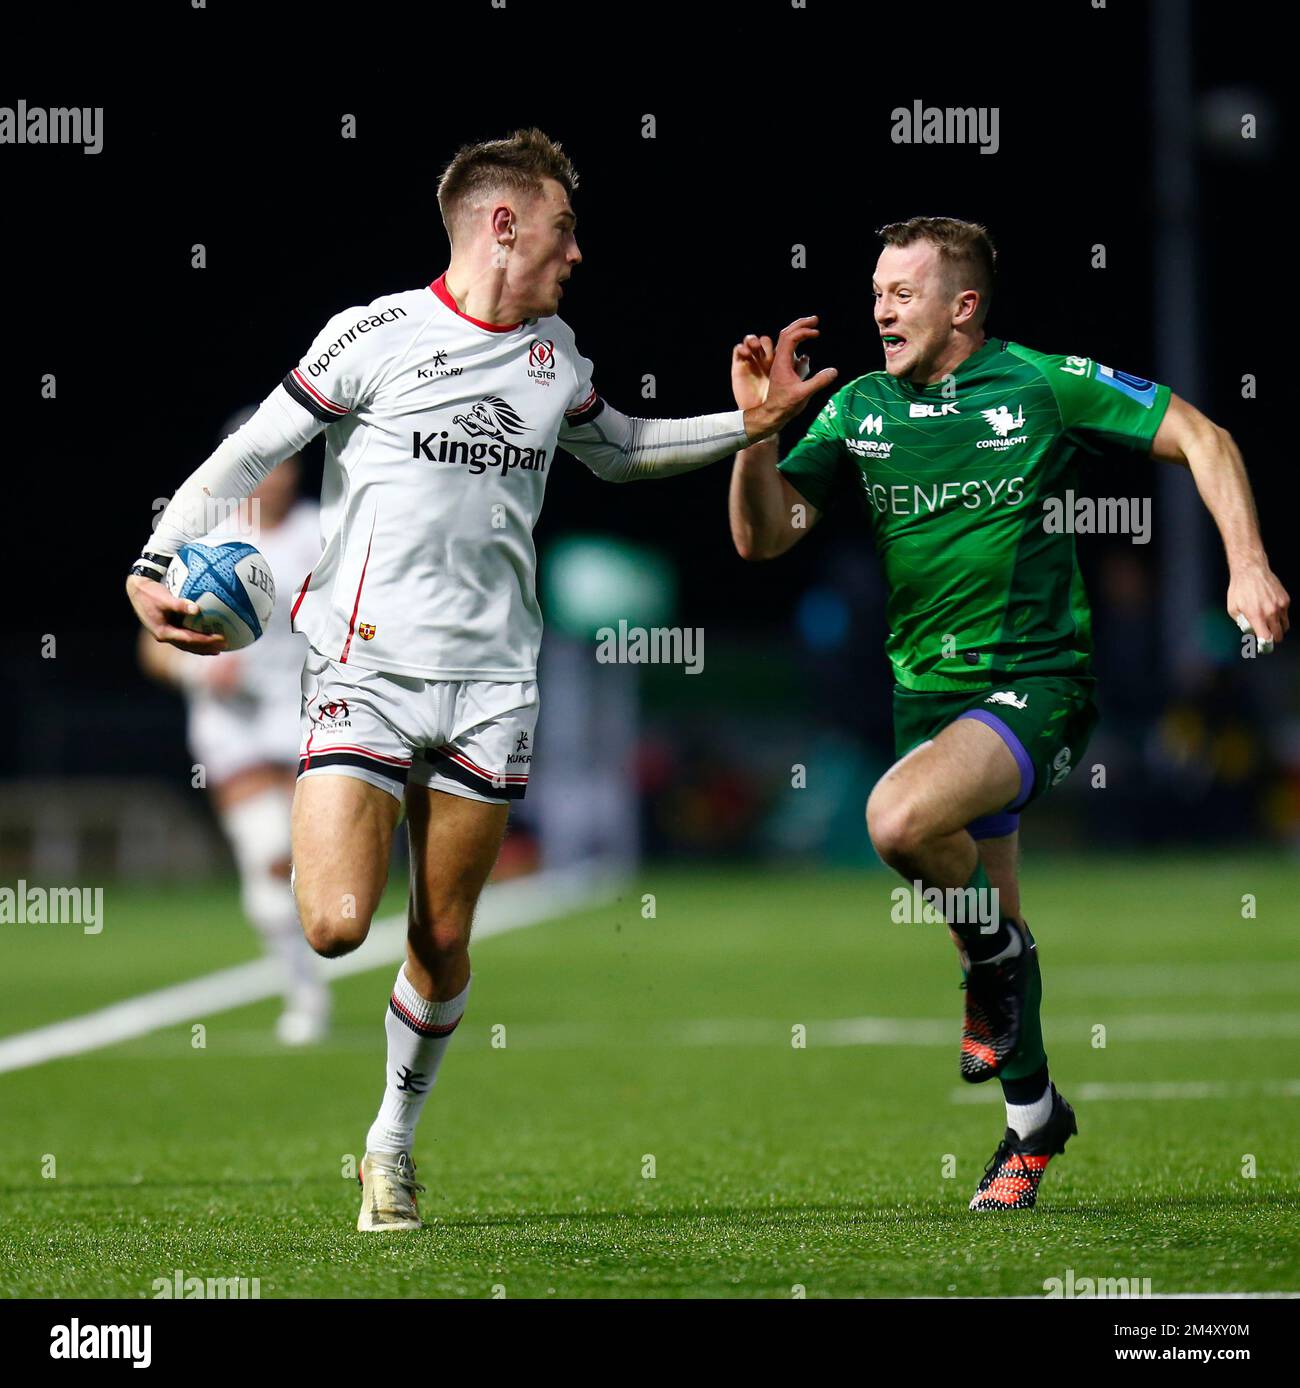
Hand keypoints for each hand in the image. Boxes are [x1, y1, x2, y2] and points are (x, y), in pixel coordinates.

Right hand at [126, 573, 226, 654]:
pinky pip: (184, 636)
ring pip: (187, 644)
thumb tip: (197, 609)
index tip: (221, 638)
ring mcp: (165, 633)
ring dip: (202, 647)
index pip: (189, 640)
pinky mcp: (167, 628)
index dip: (206, 641)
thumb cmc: (149, 593)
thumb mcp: (163, 598)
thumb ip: (179, 605)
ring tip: (217, 649)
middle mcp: (164, 636)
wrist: (136, 590)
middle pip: (189, 646)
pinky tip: (205, 635)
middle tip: (224, 647)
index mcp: (163, 632)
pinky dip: (196, 638)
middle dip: (206, 648)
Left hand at [741, 316, 836, 440]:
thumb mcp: (803, 394)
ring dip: (798, 332)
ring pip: (786, 341)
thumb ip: (818, 382)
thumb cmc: (786, 405)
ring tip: (812, 328)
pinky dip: (798, 345)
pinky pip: (789, 352)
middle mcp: (779, 360)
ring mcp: (781, 364)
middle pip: (786, 334)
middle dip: (801, 324)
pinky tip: (806, 353)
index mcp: (782, 362)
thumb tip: (834, 371)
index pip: (791, 338)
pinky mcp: (783, 370)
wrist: (773, 414)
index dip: (804, 332)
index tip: (817, 333)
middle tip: (815, 319)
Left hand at [1227, 560, 1289, 650]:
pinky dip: (1280, 615)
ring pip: (1285, 625)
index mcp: (1256, 615)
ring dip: (1278, 628)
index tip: (1264, 647)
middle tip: (1267, 636)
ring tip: (1269, 623)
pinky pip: (1286, 614)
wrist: (1251, 570)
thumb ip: (1241, 623)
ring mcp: (1280, 605)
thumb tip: (1250, 632)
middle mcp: (1271, 611)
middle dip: (1273, 637)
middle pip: (1279, 634)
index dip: (1266, 644)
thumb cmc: (1240, 589)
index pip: (1267, 637)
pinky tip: (1271, 609)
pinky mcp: (1285, 599)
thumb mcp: (1233, 608)